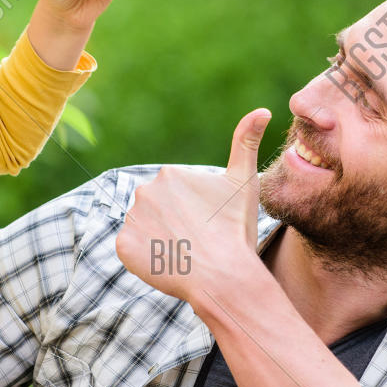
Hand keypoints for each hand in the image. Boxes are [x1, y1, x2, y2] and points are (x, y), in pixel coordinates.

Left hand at [117, 108, 271, 301]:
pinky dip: (147, 259)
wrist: (224, 276)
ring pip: (145, 229)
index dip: (194, 213)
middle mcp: (145, 191)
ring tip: (185, 254)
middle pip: (158, 210)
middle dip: (174, 224)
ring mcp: (132, 219)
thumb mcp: (244, 182)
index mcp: (170, 174)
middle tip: (197, 242)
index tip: (208, 225)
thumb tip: (263, 110)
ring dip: (160, 240)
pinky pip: (132, 250)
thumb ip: (246, 142)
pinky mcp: (123, 246)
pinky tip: (169, 263)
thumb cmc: (236, 229)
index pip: (176, 196)